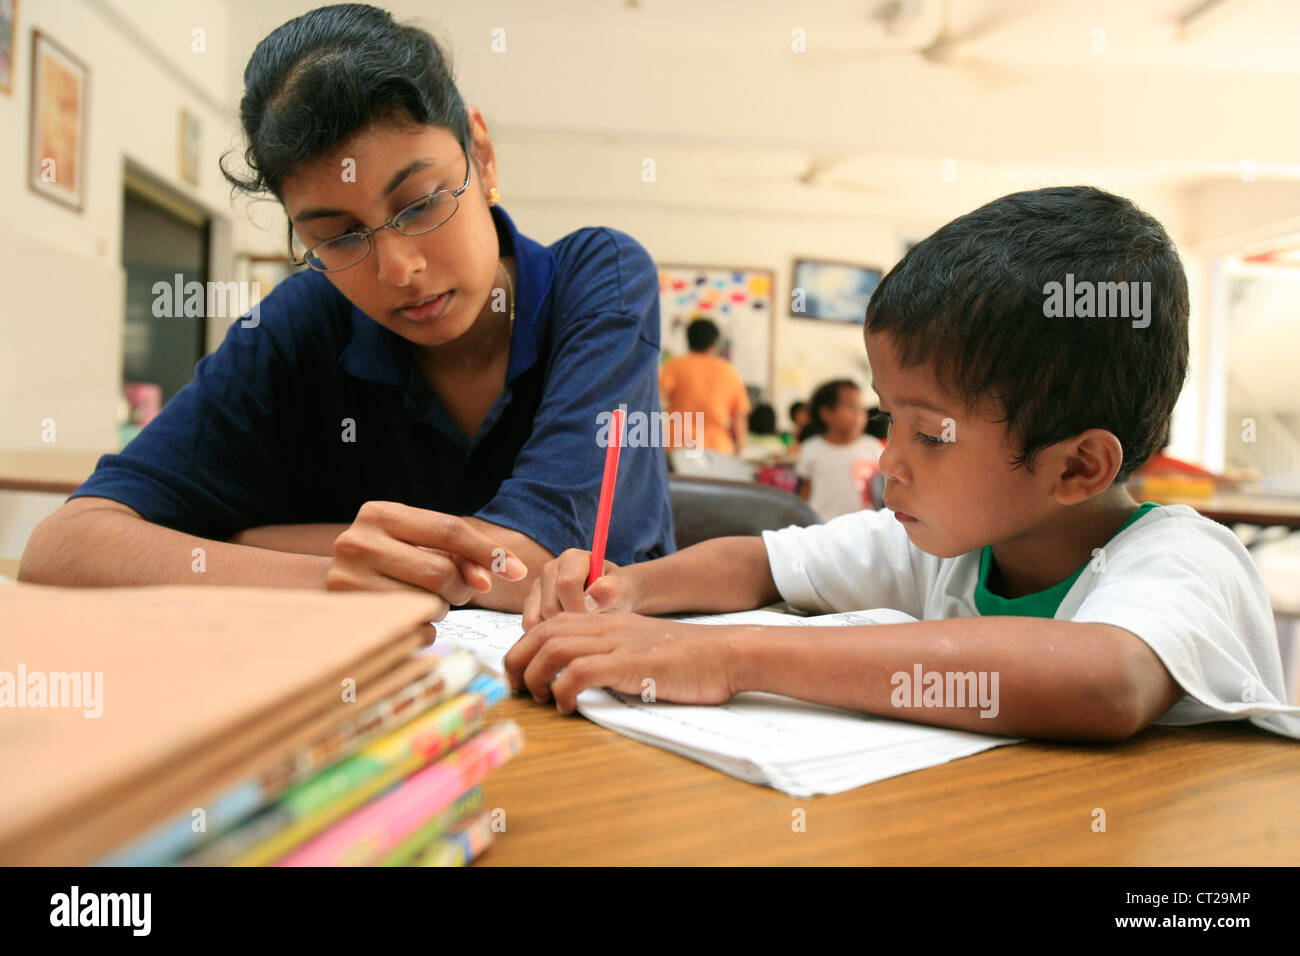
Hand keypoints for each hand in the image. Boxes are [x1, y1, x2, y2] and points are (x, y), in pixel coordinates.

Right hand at [325, 501, 527, 618]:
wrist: (327, 585)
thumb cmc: (388, 561)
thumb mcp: (419, 544)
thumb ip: (459, 554)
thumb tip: (487, 581)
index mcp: (379, 513)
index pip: (449, 530)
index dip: (489, 552)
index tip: (519, 571)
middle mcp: (355, 542)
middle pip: (441, 572)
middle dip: (460, 587)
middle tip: (453, 590)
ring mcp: (345, 581)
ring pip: (429, 605)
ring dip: (440, 608)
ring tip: (417, 598)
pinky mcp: (350, 618)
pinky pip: (414, 631)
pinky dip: (423, 630)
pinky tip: (404, 618)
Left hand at [503, 612, 737, 713]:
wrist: (726, 653)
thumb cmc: (691, 659)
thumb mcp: (644, 647)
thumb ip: (615, 654)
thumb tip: (586, 677)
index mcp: (609, 622)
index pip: (552, 622)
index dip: (526, 645)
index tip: (519, 671)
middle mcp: (608, 627)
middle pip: (543, 632)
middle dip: (517, 660)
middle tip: (515, 688)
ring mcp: (617, 643)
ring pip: (554, 648)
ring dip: (535, 676)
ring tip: (539, 699)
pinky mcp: (629, 664)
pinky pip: (579, 671)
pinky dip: (563, 690)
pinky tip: (568, 706)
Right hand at [521, 548, 642, 630]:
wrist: (611, 598)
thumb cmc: (617, 592)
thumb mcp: (623, 591)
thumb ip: (612, 591)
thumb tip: (591, 600)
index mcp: (573, 558)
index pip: (566, 584)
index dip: (578, 608)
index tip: (592, 622)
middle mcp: (551, 569)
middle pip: (549, 606)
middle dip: (570, 623)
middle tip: (588, 629)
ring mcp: (538, 587)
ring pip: (536, 619)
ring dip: (558, 631)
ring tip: (579, 629)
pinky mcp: (530, 604)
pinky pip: (530, 626)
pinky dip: (546, 636)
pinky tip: (567, 633)